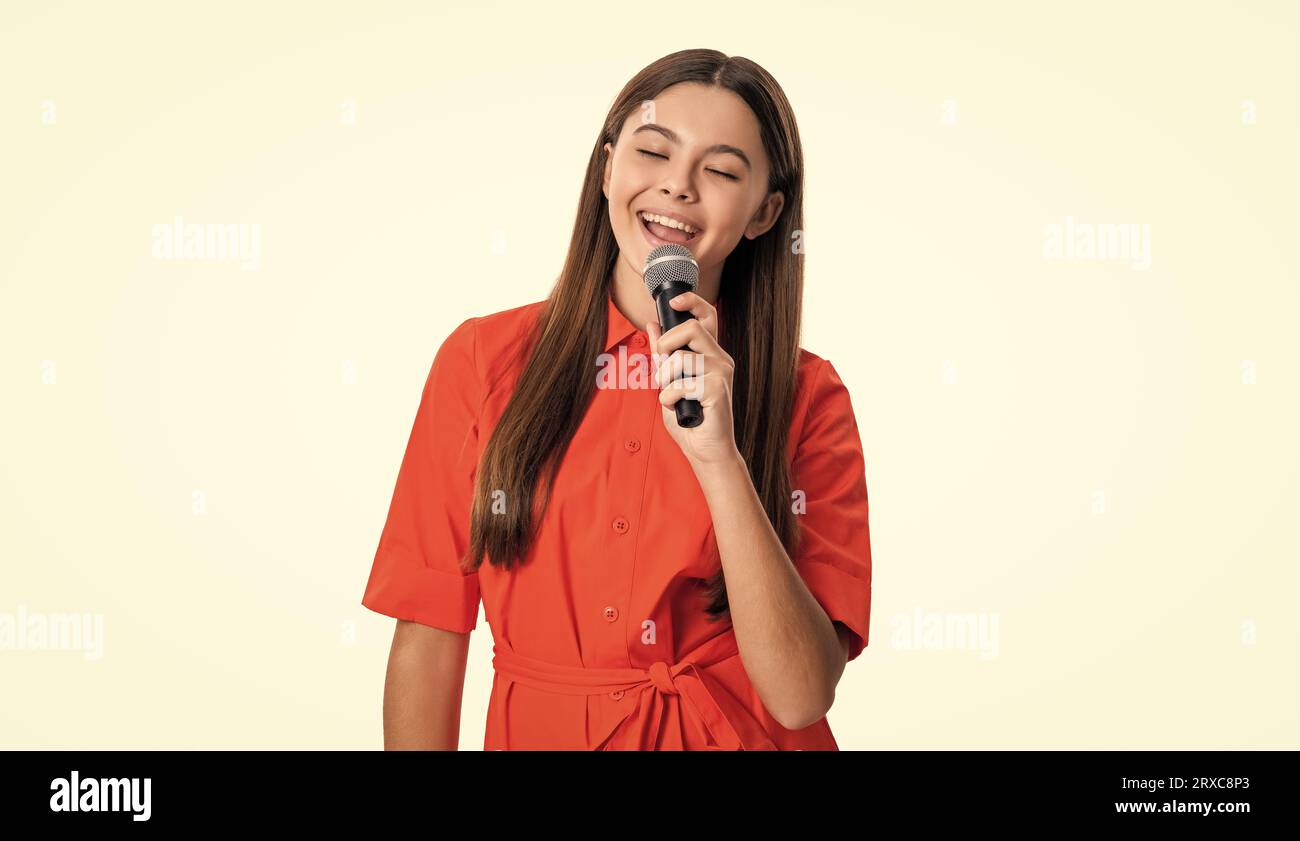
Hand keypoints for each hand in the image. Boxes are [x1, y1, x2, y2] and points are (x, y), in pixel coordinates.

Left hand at [645, 291, 739, 467]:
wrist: (706, 450)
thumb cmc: (689, 417)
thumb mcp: (670, 381)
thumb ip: (664, 355)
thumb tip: (652, 324)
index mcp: (710, 353)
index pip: (707, 315)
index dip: (692, 301)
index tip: (673, 301)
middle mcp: (720, 359)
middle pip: (692, 327)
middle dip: (667, 344)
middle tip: (663, 368)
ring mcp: (721, 374)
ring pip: (682, 358)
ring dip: (665, 379)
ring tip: (669, 395)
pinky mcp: (718, 391)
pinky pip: (682, 384)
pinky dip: (669, 398)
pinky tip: (677, 408)